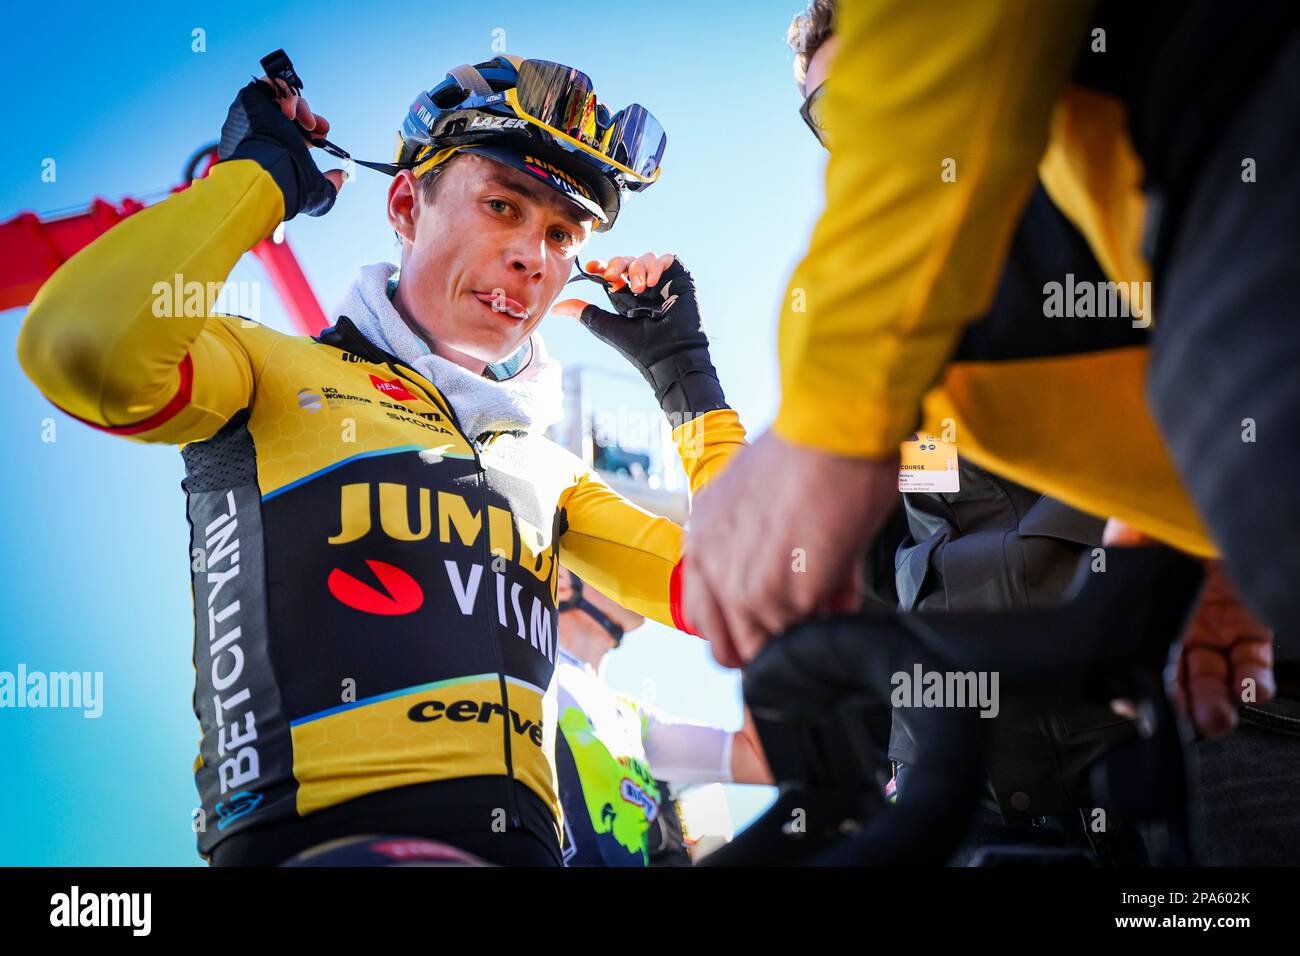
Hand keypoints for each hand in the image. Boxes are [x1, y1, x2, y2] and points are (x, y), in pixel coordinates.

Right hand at [218, 77, 344, 217]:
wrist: (268, 172)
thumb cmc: (290, 187)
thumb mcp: (318, 193)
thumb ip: (331, 185)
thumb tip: (342, 177)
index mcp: (274, 151)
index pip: (293, 132)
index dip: (312, 130)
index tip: (322, 134)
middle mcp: (262, 132)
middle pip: (288, 112)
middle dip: (307, 115)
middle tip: (315, 127)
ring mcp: (254, 115)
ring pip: (280, 98)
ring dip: (298, 106)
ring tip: (304, 121)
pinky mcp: (249, 100)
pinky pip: (268, 83)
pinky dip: (285, 91)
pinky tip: (291, 110)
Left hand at [552, 254, 725, 420]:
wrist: (668, 354)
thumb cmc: (638, 347)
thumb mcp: (604, 326)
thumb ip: (583, 312)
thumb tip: (555, 308)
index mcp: (625, 296)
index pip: (612, 272)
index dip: (602, 266)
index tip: (592, 267)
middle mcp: (643, 287)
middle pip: (626, 261)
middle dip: (617, 264)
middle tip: (613, 277)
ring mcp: (661, 282)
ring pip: (645, 257)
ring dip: (638, 268)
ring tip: (639, 288)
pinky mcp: (679, 279)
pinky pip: (666, 259)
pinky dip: (657, 266)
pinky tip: (651, 282)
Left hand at [683, 429, 899, 667]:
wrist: (833, 428)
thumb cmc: (803, 447)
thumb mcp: (752, 494)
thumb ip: (750, 542)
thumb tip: (776, 573)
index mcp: (700, 541)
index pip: (703, 618)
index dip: (737, 629)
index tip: (762, 626)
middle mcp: (714, 570)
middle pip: (733, 649)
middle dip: (771, 640)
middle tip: (803, 617)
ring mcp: (749, 590)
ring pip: (777, 645)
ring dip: (806, 623)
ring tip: (830, 577)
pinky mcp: (790, 599)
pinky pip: (816, 629)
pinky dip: (837, 611)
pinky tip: (846, 573)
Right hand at [1103, 519, 1274, 736]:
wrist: (1233, 500)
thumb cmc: (1183, 509)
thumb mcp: (1144, 518)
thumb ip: (1126, 533)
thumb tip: (1115, 543)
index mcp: (1146, 601)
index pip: (1136, 649)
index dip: (1132, 680)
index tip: (1131, 702)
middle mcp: (1178, 619)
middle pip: (1174, 673)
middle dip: (1178, 704)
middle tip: (1181, 721)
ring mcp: (1216, 624)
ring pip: (1213, 677)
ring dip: (1214, 704)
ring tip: (1215, 720)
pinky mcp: (1253, 625)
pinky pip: (1252, 662)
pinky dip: (1253, 681)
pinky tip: (1250, 688)